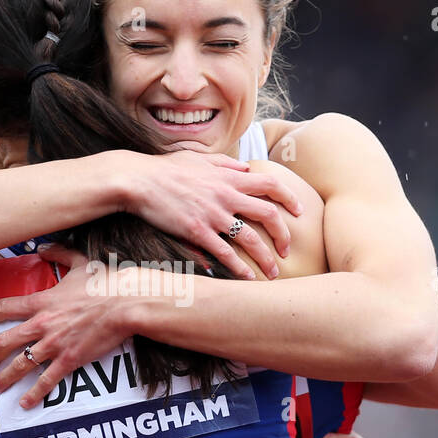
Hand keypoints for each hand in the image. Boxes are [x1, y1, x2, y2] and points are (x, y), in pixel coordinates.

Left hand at [0, 246, 130, 408]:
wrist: (125, 304)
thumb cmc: (105, 283)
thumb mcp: (80, 262)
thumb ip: (59, 254)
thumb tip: (44, 247)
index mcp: (41, 302)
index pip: (3, 308)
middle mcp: (42, 325)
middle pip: (5, 342)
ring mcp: (54, 345)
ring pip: (21, 365)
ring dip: (6, 377)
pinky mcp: (69, 360)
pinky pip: (46, 380)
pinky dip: (34, 394)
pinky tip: (25, 403)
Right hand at [122, 149, 302, 281]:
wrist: (138, 181)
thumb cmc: (165, 169)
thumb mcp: (198, 159)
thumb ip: (224, 165)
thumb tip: (245, 168)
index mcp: (229, 178)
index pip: (271, 184)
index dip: (290, 197)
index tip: (299, 210)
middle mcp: (226, 197)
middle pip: (269, 215)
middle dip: (284, 235)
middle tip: (287, 250)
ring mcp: (213, 215)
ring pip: (251, 240)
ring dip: (265, 259)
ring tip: (272, 273)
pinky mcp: (197, 232)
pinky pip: (224, 254)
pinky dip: (238, 268)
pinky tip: (245, 278)